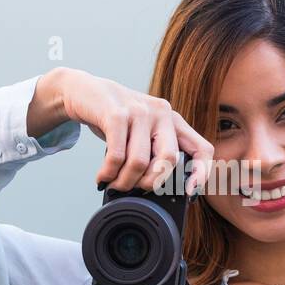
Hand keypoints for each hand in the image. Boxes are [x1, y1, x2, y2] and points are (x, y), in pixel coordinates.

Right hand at [53, 68, 214, 194]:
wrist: (83, 91)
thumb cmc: (114, 118)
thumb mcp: (141, 131)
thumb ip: (154, 151)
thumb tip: (156, 188)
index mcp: (173, 120)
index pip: (202, 148)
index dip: (202, 173)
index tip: (190, 193)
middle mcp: (161, 113)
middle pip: (169, 160)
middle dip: (150, 183)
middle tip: (134, 188)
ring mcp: (139, 111)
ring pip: (140, 162)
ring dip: (124, 181)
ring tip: (113, 183)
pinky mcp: (116, 114)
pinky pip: (117, 156)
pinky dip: (108, 173)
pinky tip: (102, 176)